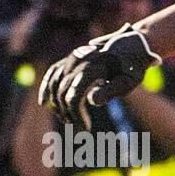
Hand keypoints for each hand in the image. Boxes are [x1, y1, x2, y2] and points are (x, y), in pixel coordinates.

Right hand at [38, 23, 160, 128]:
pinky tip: (43, 103)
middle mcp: (78, 62)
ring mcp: (72, 60)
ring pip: (55, 85)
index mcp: (92, 69)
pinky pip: (52, 74)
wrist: (130, 46)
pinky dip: (46, 88)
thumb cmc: (131, 69)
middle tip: (81, 129)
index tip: (86, 129)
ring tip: (69, 121)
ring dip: (58, 105)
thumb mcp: (127, 82)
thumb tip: (91, 101)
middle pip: (63, 93)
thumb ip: (110, 91)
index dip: (77, 115)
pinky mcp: (69, 61)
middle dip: (69, 113)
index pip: (74, 96)